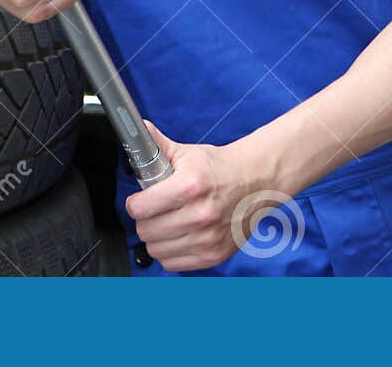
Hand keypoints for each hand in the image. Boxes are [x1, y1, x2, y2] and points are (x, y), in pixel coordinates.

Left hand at [123, 121, 278, 271]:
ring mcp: (208, 238)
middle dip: (145, 220)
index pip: (141, 209)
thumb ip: (157, 145)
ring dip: (157, 238)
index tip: (139, 201)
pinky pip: (173, 264)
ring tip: (166, 224)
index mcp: (190, 186)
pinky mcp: (214, 255)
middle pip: (146, 231)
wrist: (256, 182)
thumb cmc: (219, 168)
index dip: (135, 204)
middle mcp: (200, 215)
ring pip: (157, 250)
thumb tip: (138, 127)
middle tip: (154, 212)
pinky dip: (170, 253)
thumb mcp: (187, 153)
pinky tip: (178, 237)